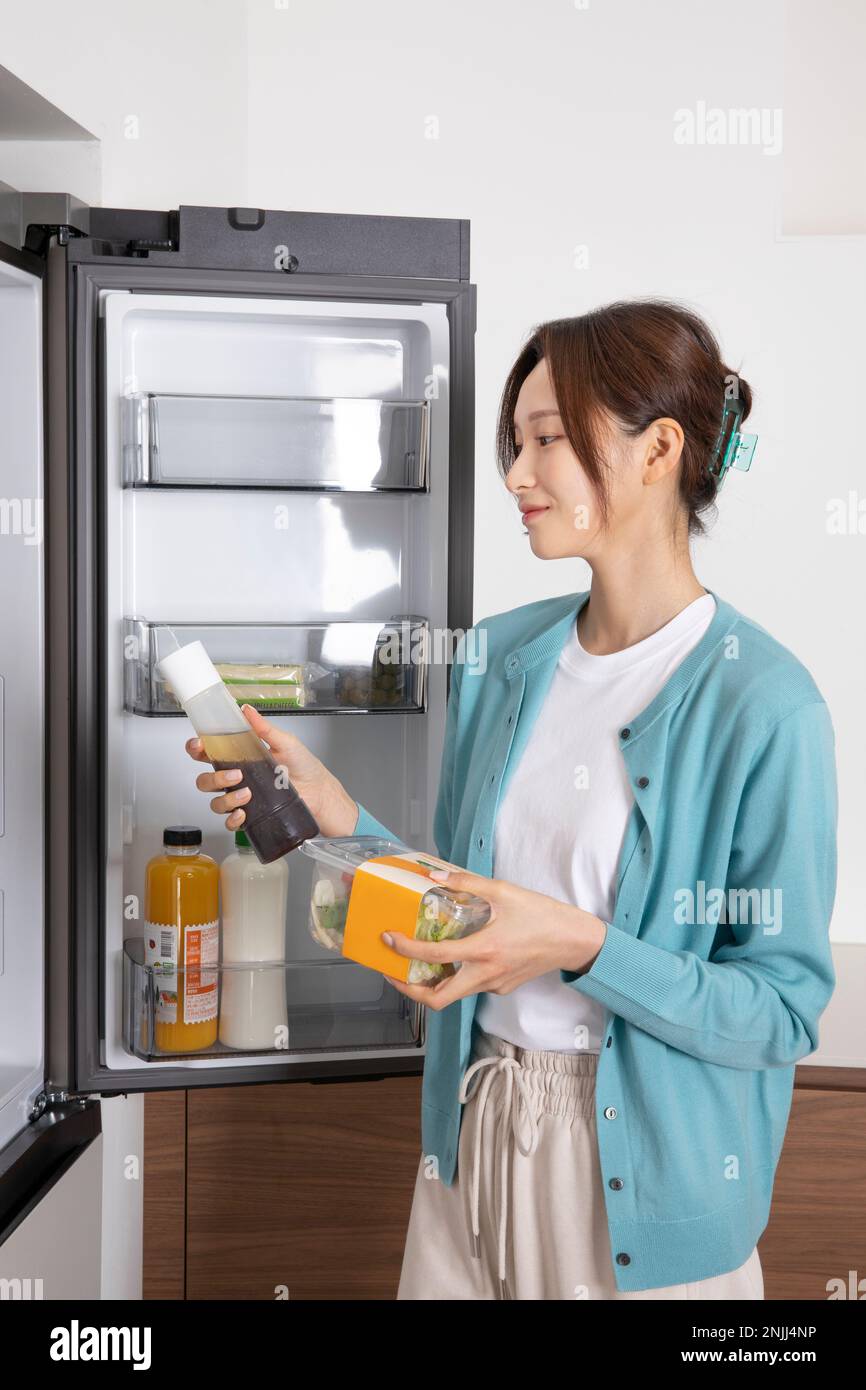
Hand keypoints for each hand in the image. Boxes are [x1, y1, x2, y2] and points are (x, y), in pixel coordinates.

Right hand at [185, 703, 359, 836]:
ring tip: (247, 794)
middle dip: (212, 779)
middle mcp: (238, 779)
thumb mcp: (286, 743)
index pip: (209, 753)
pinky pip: (230, 822)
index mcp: (241, 758)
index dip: (197, 749)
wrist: (321, 793)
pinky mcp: (251, 817)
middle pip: (205, 780)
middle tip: (234, 775)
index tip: (199, 746)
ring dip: (226, 799)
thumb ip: (264, 728)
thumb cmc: (305, 767)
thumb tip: (246, 710)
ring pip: (215, 802)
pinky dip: (233, 819)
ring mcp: (243, 799)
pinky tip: (244, 813)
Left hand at [381, 867, 607, 1009]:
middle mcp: (486, 974)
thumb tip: (435, 875)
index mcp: (484, 949)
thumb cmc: (542, 914)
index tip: (389, 939)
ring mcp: (494, 985)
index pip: (435, 956)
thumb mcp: (504, 891)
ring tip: (416, 963)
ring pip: (454, 994)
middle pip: (437, 999)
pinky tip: (453, 957)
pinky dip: (455, 977)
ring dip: (431, 983)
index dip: (406, 949)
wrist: (574, 941)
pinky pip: (472, 987)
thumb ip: (466, 882)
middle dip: (409, 989)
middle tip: (392, 972)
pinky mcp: (502, 987)